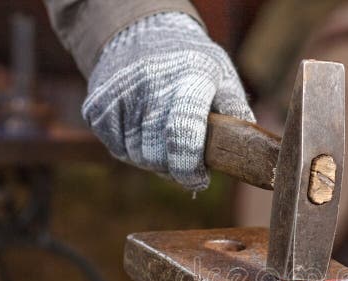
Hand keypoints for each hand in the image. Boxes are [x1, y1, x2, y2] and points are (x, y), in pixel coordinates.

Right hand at [82, 13, 253, 189]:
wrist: (141, 32)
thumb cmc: (191, 63)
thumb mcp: (222, 76)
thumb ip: (236, 111)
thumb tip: (251, 150)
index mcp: (188, 76)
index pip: (183, 132)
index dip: (190, 167)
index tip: (199, 180)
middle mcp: (149, 83)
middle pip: (158, 153)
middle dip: (175, 168)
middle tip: (186, 162)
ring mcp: (118, 95)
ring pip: (137, 155)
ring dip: (154, 159)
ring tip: (166, 140)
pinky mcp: (96, 106)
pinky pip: (117, 149)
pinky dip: (132, 150)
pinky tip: (144, 131)